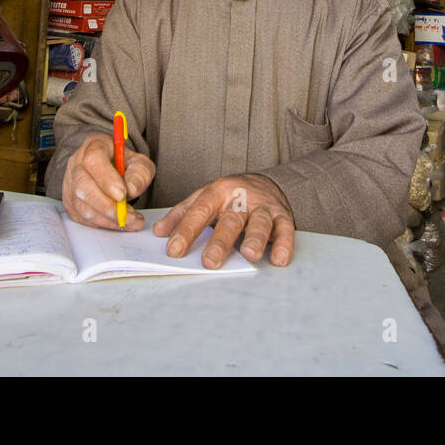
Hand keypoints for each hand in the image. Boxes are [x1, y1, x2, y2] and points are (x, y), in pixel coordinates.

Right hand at [61, 133, 155, 230]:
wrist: (112, 170)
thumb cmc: (125, 165)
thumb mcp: (140, 163)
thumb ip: (140, 173)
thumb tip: (131, 189)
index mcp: (94, 146)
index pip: (93, 160)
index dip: (107, 179)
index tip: (123, 194)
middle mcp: (77, 162)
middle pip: (83, 185)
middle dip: (106, 205)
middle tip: (128, 215)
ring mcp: (70, 182)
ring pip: (81, 204)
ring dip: (107, 218)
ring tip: (130, 220)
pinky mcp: (70, 201)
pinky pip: (81, 217)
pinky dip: (102, 224)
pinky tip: (120, 223)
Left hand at [153, 174, 294, 268]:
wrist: (266, 182)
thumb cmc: (230, 196)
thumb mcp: (204, 198)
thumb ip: (182, 214)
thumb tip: (158, 232)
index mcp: (218, 193)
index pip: (200, 211)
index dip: (186, 231)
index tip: (174, 251)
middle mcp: (241, 199)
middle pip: (230, 220)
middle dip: (220, 241)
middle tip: (210, 262)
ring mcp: (263, 207)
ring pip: (260, 222)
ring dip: (255, 238)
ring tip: (249, 255)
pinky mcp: (283, 216)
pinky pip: (286, 229)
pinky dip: (284, 244)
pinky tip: (279, 259)